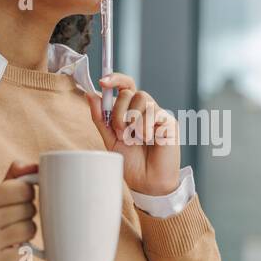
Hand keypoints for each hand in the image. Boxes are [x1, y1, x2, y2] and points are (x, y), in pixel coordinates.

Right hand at [0, 160, 38, 260]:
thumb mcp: (1, 197)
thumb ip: (17, 176)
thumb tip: (34, 166)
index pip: (23, 188)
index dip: (28, 195)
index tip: (21, 202)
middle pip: (29, 209)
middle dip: (28, 215)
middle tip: (16, 222)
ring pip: (30, 229)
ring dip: (28, 233)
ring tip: (15, 236)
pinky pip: (25, 252)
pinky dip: (23, 252)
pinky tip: (12, 252)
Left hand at [85, 72, 180, 195]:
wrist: (147, 182)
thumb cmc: (131, 162)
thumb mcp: (110, 139)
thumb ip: (101, 118)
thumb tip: (90, 94)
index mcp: (130, 111)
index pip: (125, 85)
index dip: (115, 78)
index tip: (103, 81)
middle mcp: (144, 109)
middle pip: (129, 92)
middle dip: (119, 113)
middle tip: (121, 133)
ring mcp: (158, 114)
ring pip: (142, 98)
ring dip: (133, 120)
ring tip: (135, 139)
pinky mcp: (169, 121)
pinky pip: (155, 112)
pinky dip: (146, 127)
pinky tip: (149, 140)